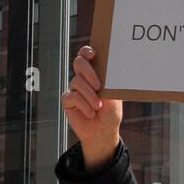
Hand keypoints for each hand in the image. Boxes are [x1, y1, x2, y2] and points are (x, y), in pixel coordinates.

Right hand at [60, 45, 122, 170]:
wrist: (104, 132)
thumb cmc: (110, 113)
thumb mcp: (114, 98)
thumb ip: (108, 84)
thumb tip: (106, 74)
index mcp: (96, 73)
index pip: (87, 56)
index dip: (86, 51)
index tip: (92, 54)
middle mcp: (83, 78)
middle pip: (79, 63)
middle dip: (88, 72)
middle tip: (98, 85)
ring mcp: (74, 88)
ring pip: (77, 82)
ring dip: (89, 95)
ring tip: (98, 106)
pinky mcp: (68, 101)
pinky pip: (72, 96)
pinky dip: (83, 105)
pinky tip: (91, 113)